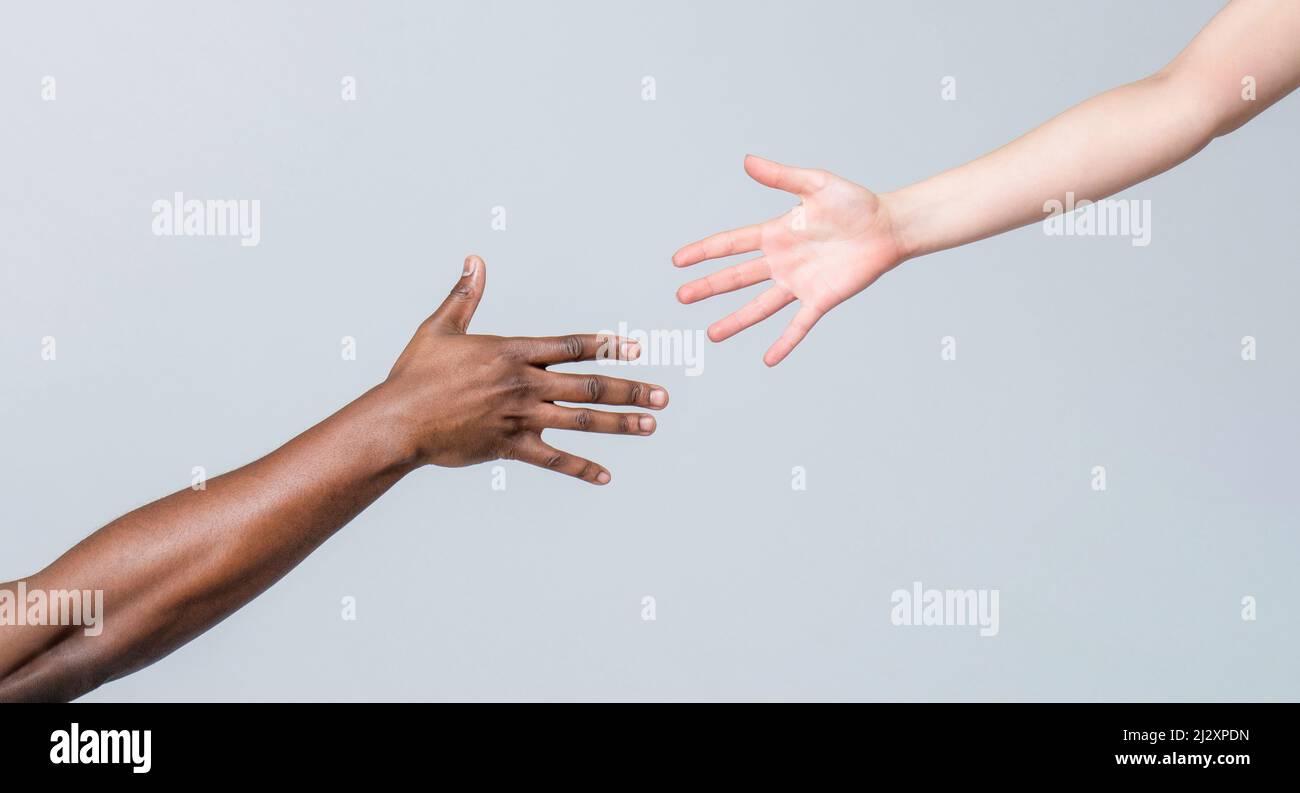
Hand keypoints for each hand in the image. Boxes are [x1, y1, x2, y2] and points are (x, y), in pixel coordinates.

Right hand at [382, 255, 667, 483]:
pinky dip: (579, 468)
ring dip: (619, 423)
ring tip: (650, 426)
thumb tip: (475, 260)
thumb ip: (465, 295)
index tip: (636, 347)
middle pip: (588, 384)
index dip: (606, 346)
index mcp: (512, 352)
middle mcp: (524, 384)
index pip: (572, 346)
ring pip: (581, 421)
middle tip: (662, 396)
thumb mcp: (440, 328)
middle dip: (630, 389)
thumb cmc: (415, 373)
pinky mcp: (510, 446)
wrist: (398, 420)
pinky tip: (605, 476)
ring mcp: (520, 417)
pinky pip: (552, 460)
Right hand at [673, 155, 905, 365]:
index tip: (678, 260)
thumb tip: (747, 161)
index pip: (730, 244)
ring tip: (712, 335)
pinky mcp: (820, 300)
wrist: (888, 226)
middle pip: (736, 278)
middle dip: (708, 287)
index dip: (703, 251)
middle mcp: (781, 262)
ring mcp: (798, 283)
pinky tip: (769, 359)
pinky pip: (799, 325)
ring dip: (736, 321)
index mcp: (775, 234)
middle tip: (682, 297)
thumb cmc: (855, 203)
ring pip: (759, 307)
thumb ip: (781, 177)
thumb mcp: (815, 183)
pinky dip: (785, 343)